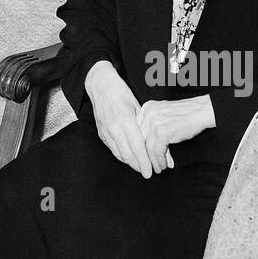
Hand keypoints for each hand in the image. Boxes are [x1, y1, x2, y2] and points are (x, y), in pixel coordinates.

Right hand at [85, 61, 152, 177]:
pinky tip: (129, 158)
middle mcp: (114, 128)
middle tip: (148, 172)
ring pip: (119, 154)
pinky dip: (122, 156)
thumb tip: (157, 139)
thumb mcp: (138, 106)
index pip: (136, 147)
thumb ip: (144, 124)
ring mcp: (106, 132)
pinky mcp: (101, 133)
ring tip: (141, 167)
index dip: (143, 162)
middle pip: (127, 155)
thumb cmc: (122, 93)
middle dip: (138, 166)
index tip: (150, 172)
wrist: (100, 86)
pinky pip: (113, 149)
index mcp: (126, 120)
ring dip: (130, 163)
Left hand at [136, 97, 214, 172]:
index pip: (137, 130)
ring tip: (158, 168)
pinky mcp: (162, 132)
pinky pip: (157, 151)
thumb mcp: (164, 114)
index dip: (139, 146)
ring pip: (148, 147)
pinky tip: (164, 165)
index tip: (141, 157)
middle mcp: (148, 114)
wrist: (201, 111)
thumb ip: (152, 124)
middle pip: (140, 139)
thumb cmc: (186, 114)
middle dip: (144, 156)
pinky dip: (160, 160)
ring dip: (153, 161)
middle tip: (147, 166)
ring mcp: (154, 123)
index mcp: (147, 108)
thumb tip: (145, 144)